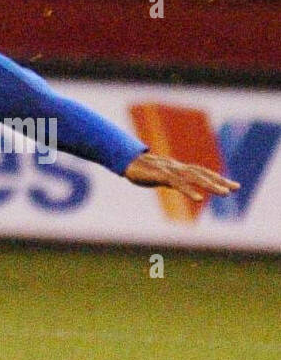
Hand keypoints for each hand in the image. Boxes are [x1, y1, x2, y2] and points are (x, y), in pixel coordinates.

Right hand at [124, 152, 238, 201]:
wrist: (124, 161)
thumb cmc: (141, 170)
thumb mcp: (161, 177)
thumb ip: (174, 181)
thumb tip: (182, 186)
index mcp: (178, 169)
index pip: (202, 172)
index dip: (217, 178)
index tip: (234, 186)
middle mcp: (177, 168)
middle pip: (201, 174)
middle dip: (218, 181)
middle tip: (235, 188)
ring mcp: (169, 170)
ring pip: (193, 177)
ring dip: (210, 185)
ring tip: (225, 193)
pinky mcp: (160, 175)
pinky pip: (177, 183)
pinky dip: (189, 190)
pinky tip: (199, 199)